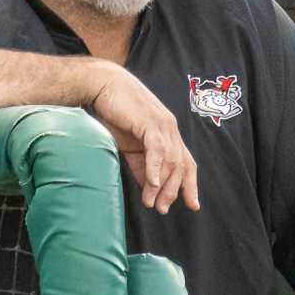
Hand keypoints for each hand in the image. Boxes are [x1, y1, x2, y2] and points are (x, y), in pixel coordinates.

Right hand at [89, 66, 199, 214]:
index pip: (186, 163)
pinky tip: (153, 184)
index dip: (190, 185)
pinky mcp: (150, 122)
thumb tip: (150, 188)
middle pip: (180, 166)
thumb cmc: (115, 113)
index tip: (193, 205)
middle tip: (162, 209)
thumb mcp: (130, 146)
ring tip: (152, 203)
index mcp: (168, 134)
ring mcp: (163, 125)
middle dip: (173, 191)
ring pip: (170, 161)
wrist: (102, 86)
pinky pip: (157, 149)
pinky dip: (156, 168)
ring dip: (161, 185)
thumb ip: (142, 166)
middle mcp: (170, 129)